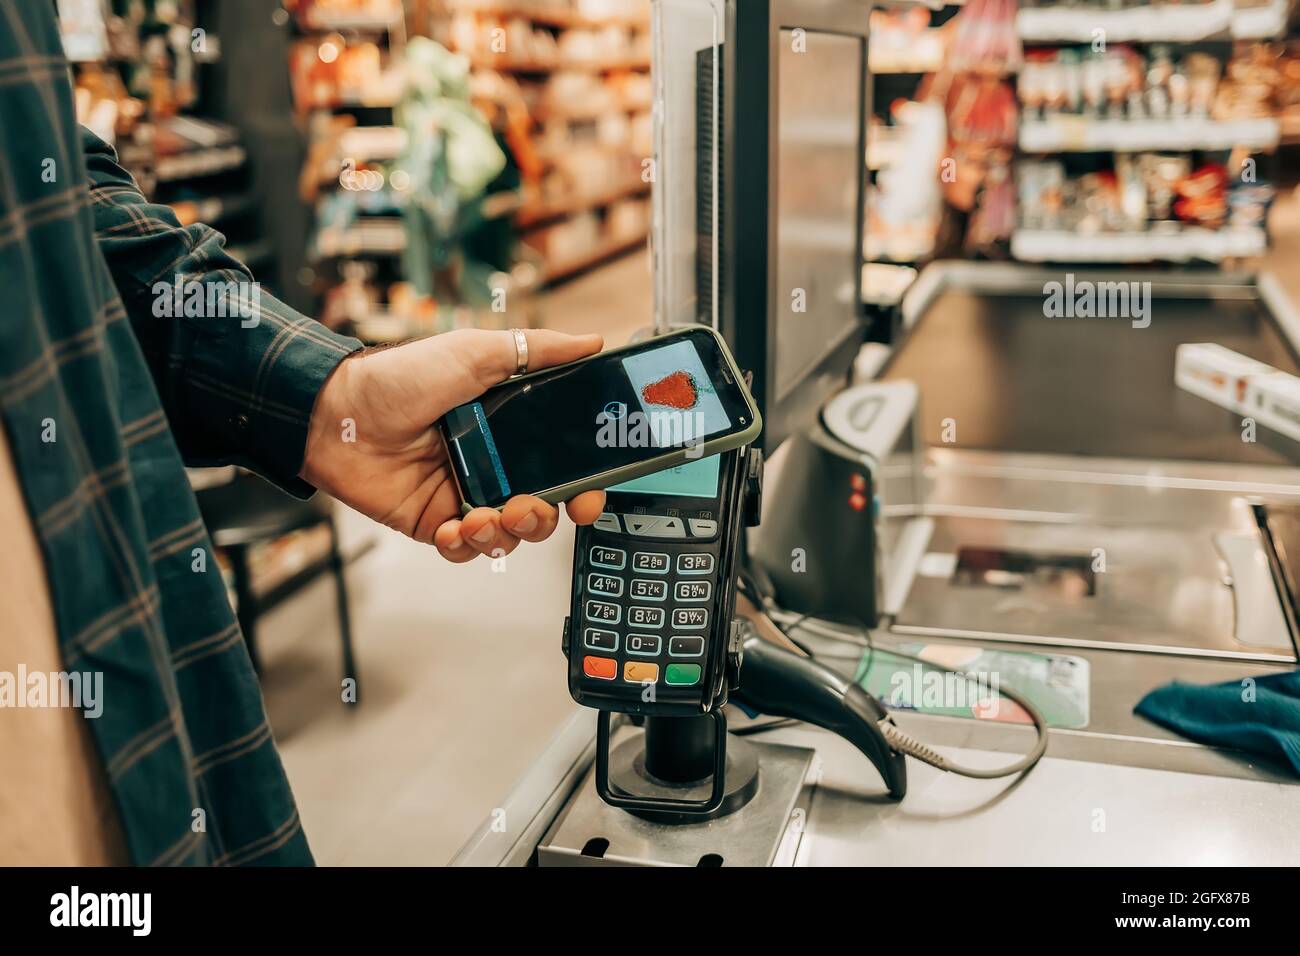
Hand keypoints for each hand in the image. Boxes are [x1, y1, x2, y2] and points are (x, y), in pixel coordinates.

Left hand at [301, 328, 606, 561]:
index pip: (562, 465)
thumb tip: (591, 343)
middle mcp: (492, 464)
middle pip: (542, 507)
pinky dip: (466, 545)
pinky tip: (456, 526)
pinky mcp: (433, 521)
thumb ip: (537, 351)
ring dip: (505, 532)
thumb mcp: (475, 352)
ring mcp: (463, 495)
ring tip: (485, 515)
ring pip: (507, 534)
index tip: (589, 494)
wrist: (338, 413)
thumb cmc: (400, 377)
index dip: (583, 484)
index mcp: (509, 427)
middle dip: (545, 515)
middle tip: (530, 505)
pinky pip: (464, 549)